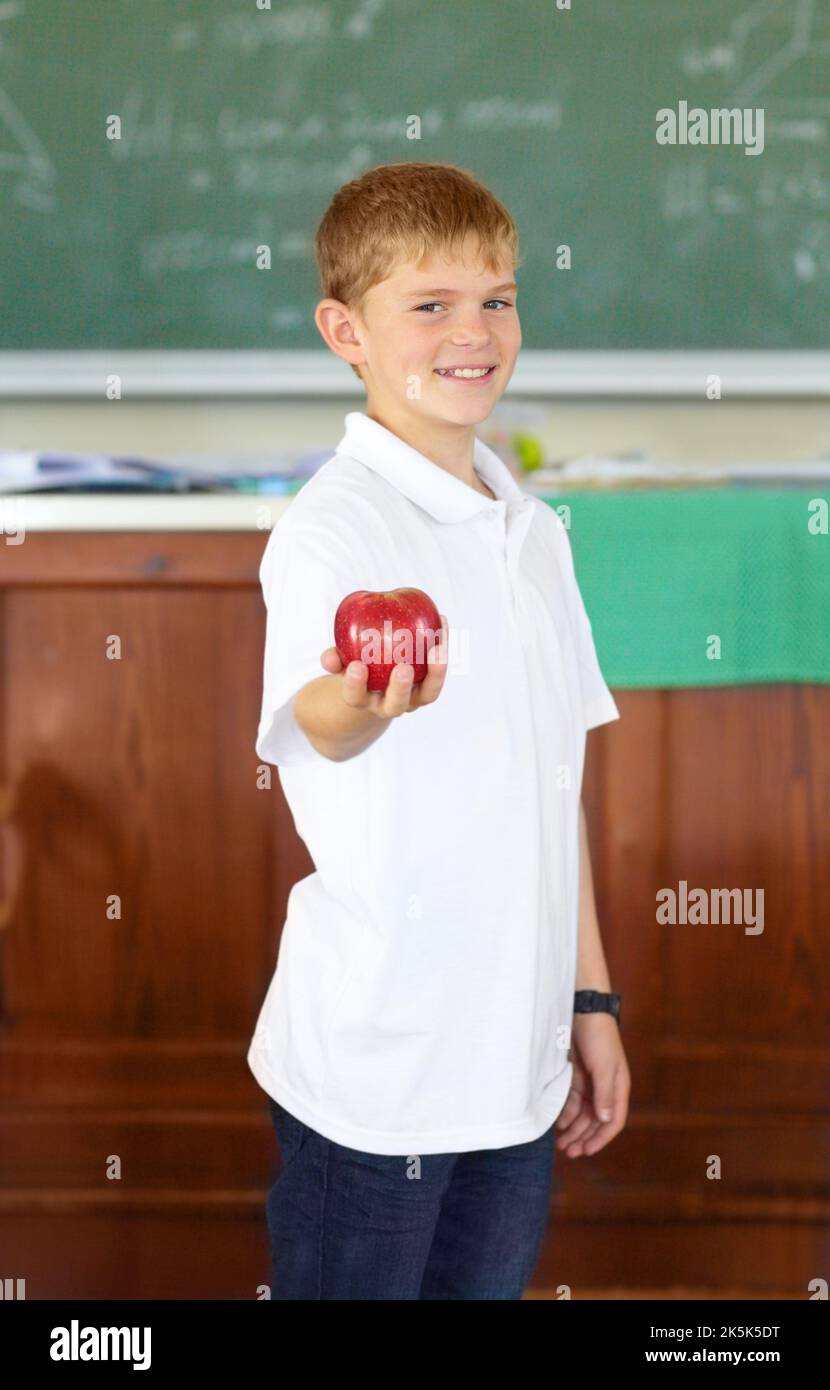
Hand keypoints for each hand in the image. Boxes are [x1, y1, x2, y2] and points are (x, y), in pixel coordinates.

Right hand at [319, 612, 448, 718]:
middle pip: (396, 704)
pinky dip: (443, 649)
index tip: (356, 666)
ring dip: (435, 674)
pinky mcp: (429, 687)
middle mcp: (389, 704)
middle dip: (400, 689)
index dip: (355, 684)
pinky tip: (442, 623)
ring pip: (427, 694)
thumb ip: (335, 659)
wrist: (379, 680)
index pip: (356, 697)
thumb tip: (329, 656)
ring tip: (437, 649)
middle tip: (403, 668)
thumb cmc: (358, 665)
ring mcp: (412, 699)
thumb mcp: (343, 663)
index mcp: (363, 699)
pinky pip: (439, 672)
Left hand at [555, 1013, 629, 1157]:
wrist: (583, 1008)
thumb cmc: (598, 1035)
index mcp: (618, 1087)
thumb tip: (605, 1120)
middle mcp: (606, 1087)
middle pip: (595, 1121)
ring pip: (582, 1113)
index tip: (586, 1152)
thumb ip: (604, 1094)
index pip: (613, 1120)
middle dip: (583, 1138)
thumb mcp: (603, 1066)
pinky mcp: (577, 1073)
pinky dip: (566, 1113)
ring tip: (561, 1144)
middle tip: (568, 1152)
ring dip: (574, 1129)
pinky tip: (558, 1124)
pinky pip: (572, 1100)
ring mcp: (591, 1081)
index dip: (601, 1139)